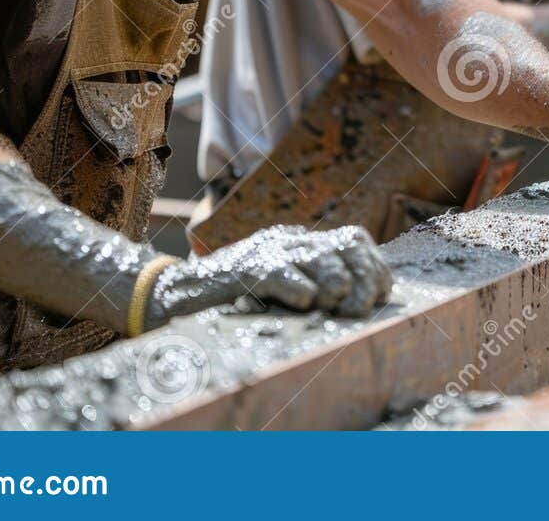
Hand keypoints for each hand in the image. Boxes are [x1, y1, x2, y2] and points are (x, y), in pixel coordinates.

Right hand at [146, 225, 391, 325]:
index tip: (381, 296)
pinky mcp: (240, 270)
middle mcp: (285, 241)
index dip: (375, 267)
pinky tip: (306, 303)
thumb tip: (359, 307)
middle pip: (346, 242)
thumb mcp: (277, 295)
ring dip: (337, 284)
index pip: (353, 239)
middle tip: (361, 309)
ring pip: (320, 256)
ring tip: (336, 307)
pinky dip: (298, 287)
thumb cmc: (226, 305)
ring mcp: (263, 251)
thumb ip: (313, 292)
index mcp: (297, 243)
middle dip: (365, 276)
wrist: (166, 298)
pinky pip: (278, 271)